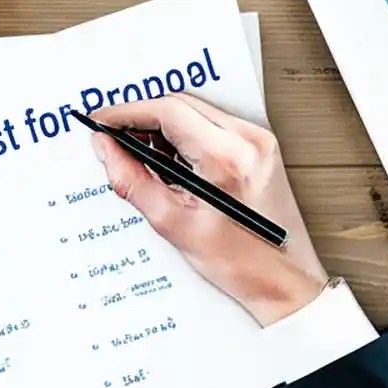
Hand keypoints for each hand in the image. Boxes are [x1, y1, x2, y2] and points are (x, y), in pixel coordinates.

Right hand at [91, 94, 328, 325]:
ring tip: (143, 157)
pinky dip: (185, 135)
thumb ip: (132, 180)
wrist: (285, 283)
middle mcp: (248, 141)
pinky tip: (172, 162)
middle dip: (142, 117)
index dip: (126, 113)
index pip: (166, 111)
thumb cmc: (241, 263)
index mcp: (227, 158)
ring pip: (195, 112)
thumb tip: (107, 150)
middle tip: (115, 139)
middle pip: (180, 104)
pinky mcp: (261, 148)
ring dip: (163, 126)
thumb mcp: (173, 224)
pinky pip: (212, 125)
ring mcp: (259, 142)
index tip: (102, 123)